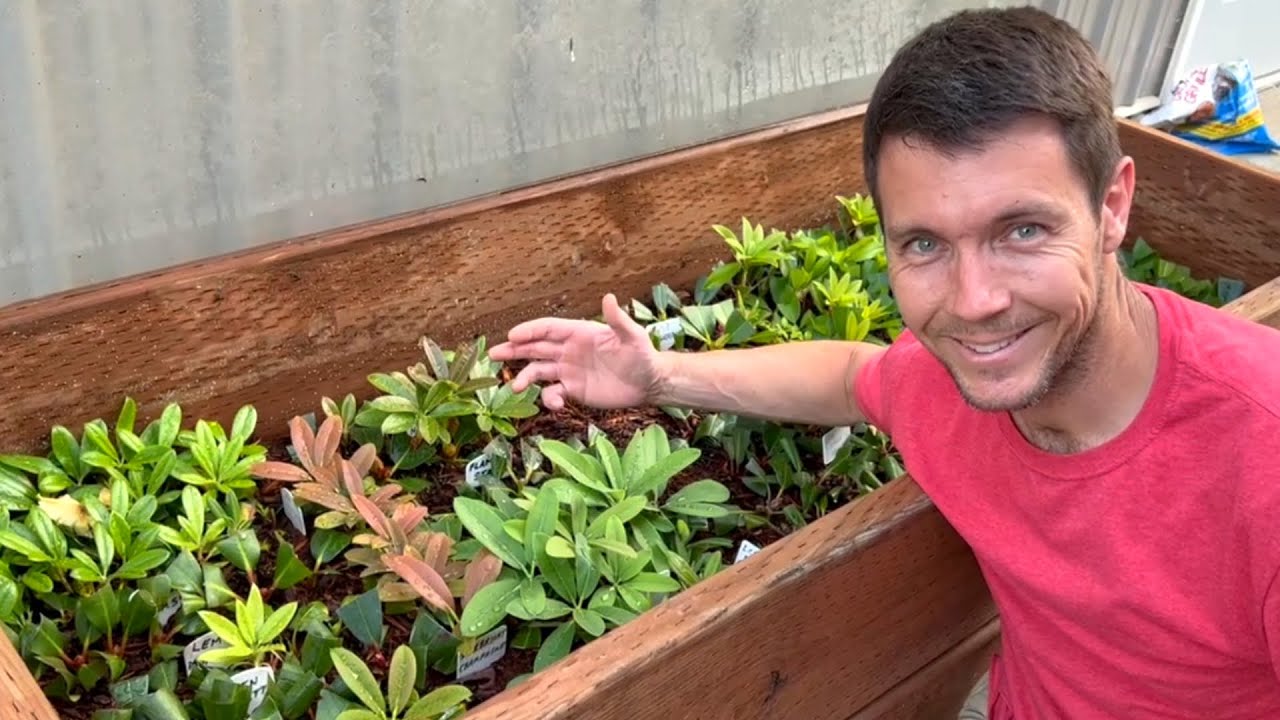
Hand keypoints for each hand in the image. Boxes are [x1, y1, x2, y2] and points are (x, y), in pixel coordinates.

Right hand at [488, 293, 663, 410]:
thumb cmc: (642, 355)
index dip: (529, 331)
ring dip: (524, 377)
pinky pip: (553, 393)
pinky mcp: (573, 390)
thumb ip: (618, 320)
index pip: (548, 328)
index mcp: (578, 333)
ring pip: (538, 371)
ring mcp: (568, 370)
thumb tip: (609, 297)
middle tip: (492, 354)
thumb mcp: (632, 337)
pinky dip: (549, 398)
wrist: (648, 383)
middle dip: (514, 350)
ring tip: (514, 387)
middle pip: (535, 348)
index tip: (512, 336)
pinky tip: (555, 404)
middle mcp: (568, 350)